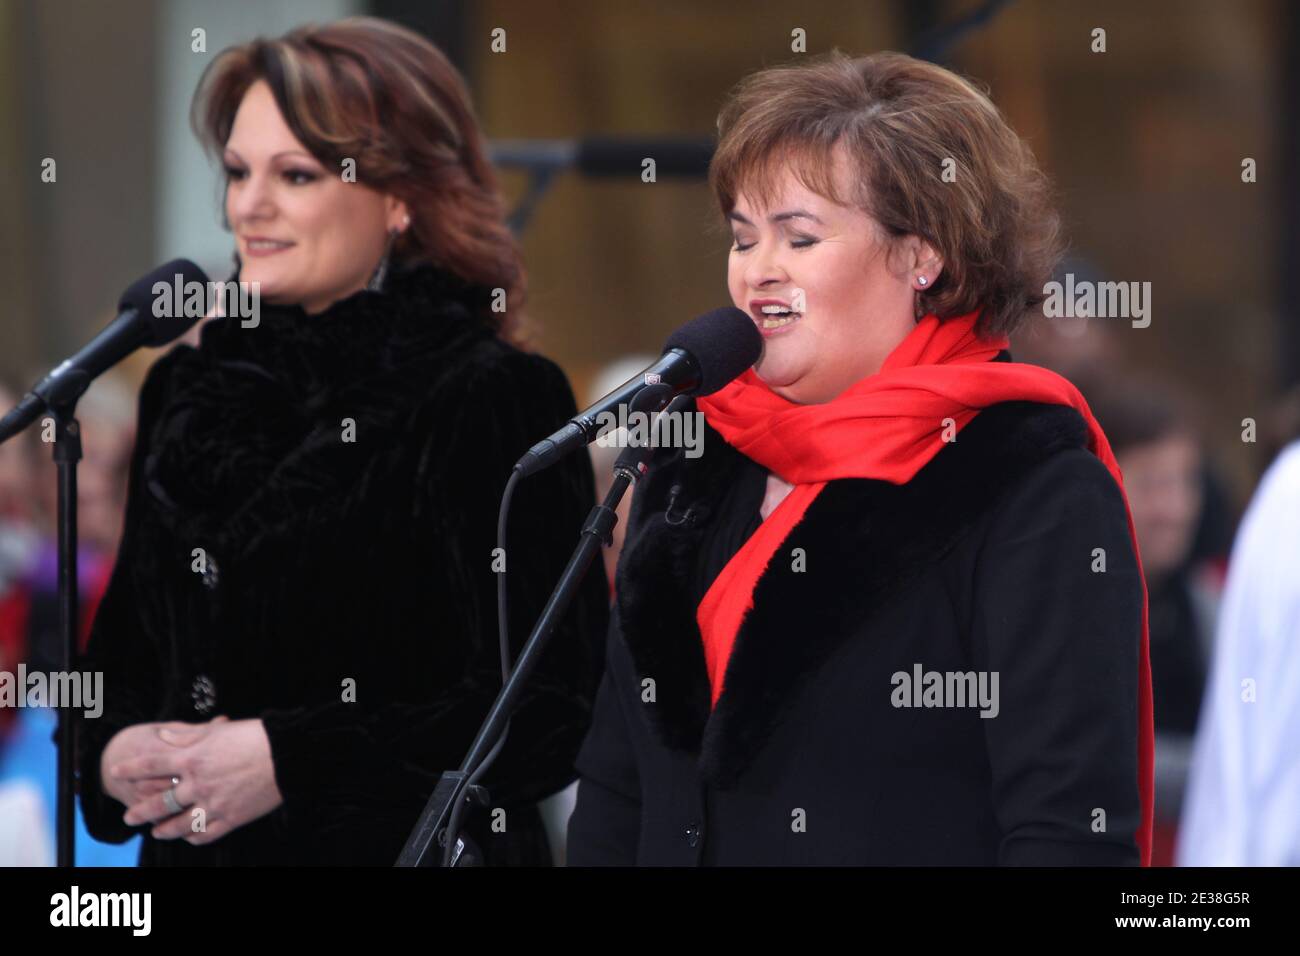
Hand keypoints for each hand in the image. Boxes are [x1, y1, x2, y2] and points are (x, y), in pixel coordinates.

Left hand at [114, 718, 283, 845]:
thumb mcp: (217, 730)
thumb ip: (186, 735)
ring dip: (164, 829)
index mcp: (193, 759)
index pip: (151, 764)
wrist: (286, 755)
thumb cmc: (253, 736)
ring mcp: (214, 803)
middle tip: (129, 817)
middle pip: (160, 802)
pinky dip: (193, 837)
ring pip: (180, 824)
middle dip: (141, 811)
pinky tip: (188, 836)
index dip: (130, 769)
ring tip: (156, 832)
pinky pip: (205, 833)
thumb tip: (161, 734)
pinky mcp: (231, 817)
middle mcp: (198, 784)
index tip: (115, 772)